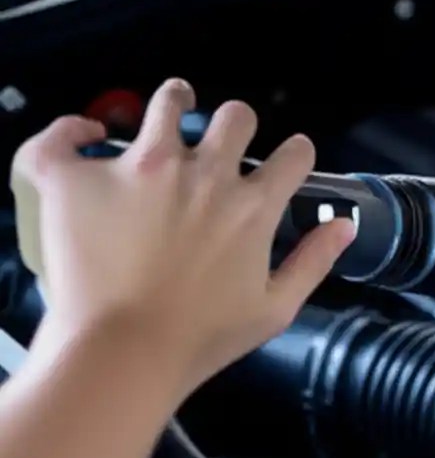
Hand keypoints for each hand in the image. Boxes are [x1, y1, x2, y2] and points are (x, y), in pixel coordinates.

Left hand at [13, 79, 354, 396]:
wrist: (121, 354)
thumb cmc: (202, 339)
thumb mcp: (275, 309)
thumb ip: (313, 261)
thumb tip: (345, 225)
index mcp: (253, 206)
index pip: (294, 154)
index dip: (295, 154)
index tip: (286, 162)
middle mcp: (204, 174)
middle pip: (235, 117)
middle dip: (236, 124)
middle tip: (219, 141)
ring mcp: (140, 168)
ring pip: (165, 104)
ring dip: (172, 104)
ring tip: (166, 113)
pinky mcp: (82, 178)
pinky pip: (67, 136)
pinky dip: (73, 133)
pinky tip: (83, 137)